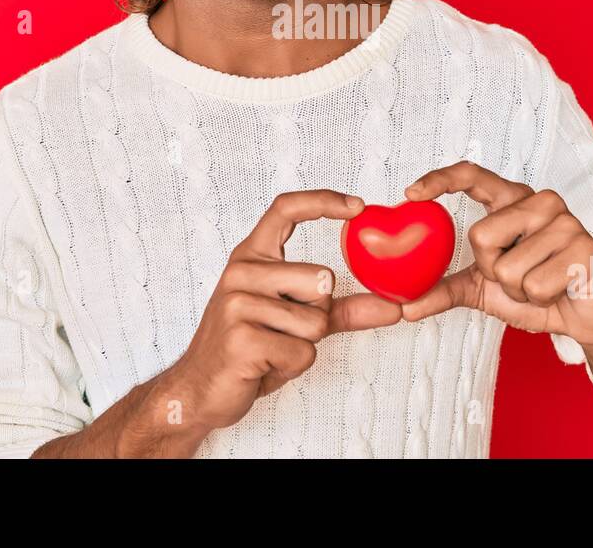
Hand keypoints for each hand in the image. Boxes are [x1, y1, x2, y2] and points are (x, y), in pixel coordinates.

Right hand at [170, 190, 402, 432]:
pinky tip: (264, 365)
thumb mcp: (293, 321)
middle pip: (322, 280)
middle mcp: (241, 272)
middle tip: (283, 331)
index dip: (323, 201)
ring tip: (271, 349)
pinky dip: (293, 367)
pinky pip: (303, 352)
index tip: (358, 206)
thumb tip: (394, 307)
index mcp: (251, 257)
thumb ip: (342, 309)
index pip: (285, 209)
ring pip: (316, 320)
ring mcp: (237, 303)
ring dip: (304, 345)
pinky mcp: (242, 338)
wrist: (198, 390)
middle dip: (318, 315)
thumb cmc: (247, 350)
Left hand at [399, 162, 592, 347]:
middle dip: (493, 271)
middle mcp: (540, 202)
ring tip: (543, 284)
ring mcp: (565, 222)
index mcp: (513, 201)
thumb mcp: (483, 289)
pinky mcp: (584, 248)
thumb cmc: (537, 292)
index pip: (473, 176)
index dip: (440, 180)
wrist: (586, 318)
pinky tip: (560, 291)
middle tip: (519, 275)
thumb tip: (404, 306)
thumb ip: (444, 290)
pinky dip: (541, 300)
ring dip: (519, 290)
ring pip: (508, 267)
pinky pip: (535, 285)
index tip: (410, 194)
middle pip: (481, 236)